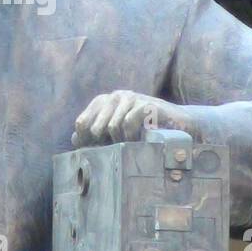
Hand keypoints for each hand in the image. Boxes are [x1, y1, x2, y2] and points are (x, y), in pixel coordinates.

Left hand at [72, 90, 191, 146]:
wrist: (177, 125)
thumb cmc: (143, 130)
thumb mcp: (116, 133)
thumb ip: (95, 134)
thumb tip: (74, 138)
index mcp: (104, 102)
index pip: (82, 123)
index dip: (85, 141)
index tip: (96, 154)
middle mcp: (115, 96)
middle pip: (94, 127)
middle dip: (102, 144)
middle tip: (113, 153)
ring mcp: (132, 98)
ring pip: (112, 126)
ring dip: (119, 142)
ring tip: (128, 147)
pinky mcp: (146, 103)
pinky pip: (129, 122)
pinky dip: (131, 136)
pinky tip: (137, 141)